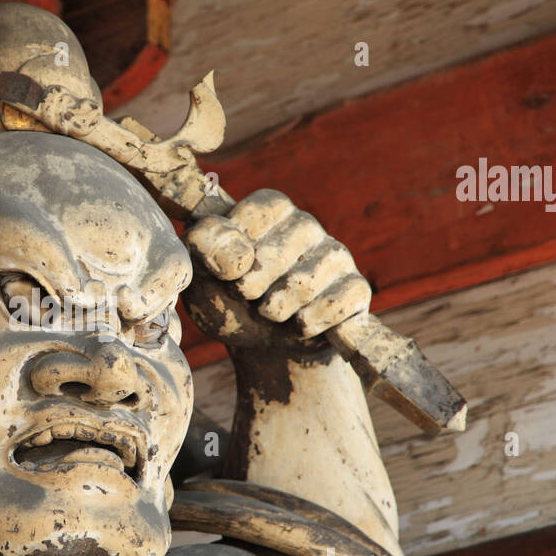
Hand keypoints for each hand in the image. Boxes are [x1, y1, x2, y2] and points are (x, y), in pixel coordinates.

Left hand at [181, 189, 369, 346]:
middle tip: (248, 297)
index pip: (248, 218)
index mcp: (268, 207)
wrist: (264, 347)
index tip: (225, 272)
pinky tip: (299, 323)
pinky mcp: (356, 287)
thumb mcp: (199, 274)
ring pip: (301, 285)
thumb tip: (239, 255)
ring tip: (271, 311)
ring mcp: (335, 254)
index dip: (228, 257)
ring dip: (274, 311)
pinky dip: (304, 326)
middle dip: (249, 290)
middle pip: (271, 256)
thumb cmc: (229, 301)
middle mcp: (304, 223)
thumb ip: (203, 248)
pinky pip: (330, 308)